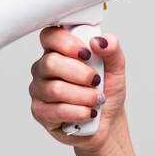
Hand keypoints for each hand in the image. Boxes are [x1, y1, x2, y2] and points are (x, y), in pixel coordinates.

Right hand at [28, 26, 127, 152]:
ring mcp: (39, 90)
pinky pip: (55, 111)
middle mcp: (44, 68)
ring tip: (97, 99)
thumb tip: (99, 41)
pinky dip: (78, 112)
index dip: (67, 43)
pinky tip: (88, 112)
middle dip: (80, 73)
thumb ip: (111, 49)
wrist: (107, 119)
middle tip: (96, 80)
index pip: (50, 36)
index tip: (86, 54)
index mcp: (59, 51)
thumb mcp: (116, 67)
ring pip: (55, 89)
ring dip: (83, 96)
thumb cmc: (106, 90)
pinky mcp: (40, 112)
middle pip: (50, 63)